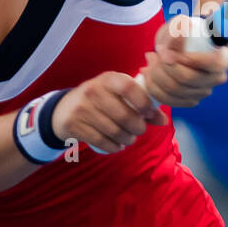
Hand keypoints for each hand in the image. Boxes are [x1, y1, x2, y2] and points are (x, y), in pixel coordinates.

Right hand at [51, 71, 168, 153]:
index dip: (143, 103)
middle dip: (138, 128)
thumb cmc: (101, 101)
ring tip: (129, 138)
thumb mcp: (118, 95)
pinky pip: (101, 141)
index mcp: (108, 79)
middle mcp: (93, 91)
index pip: (129, 88)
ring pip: (114, 131)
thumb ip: (142, 105)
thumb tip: (164, 120)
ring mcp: (82, 108)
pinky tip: (118, 145)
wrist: (64, 109)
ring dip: (127, 139)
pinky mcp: (74, 125)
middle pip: (124, 116)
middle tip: (139, 130)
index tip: (149, 114)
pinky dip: (114, 147)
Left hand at [138, 14, 227, 107]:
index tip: (164, 49)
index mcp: (223, 58)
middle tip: (153, 53)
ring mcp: (203, 92)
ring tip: (149, 60)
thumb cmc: (186, 33)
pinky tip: (147, 73)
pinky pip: (169, 100)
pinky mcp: (190, 101)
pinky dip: (154, 87)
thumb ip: (180, 27)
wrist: (186, 46)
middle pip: (187, 78)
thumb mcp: (181, 25)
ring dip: (156, 75)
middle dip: (164, 66)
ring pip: (175, 90)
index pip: (213, 63)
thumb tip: (181, 30)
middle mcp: (217, 79)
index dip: (188, 58)